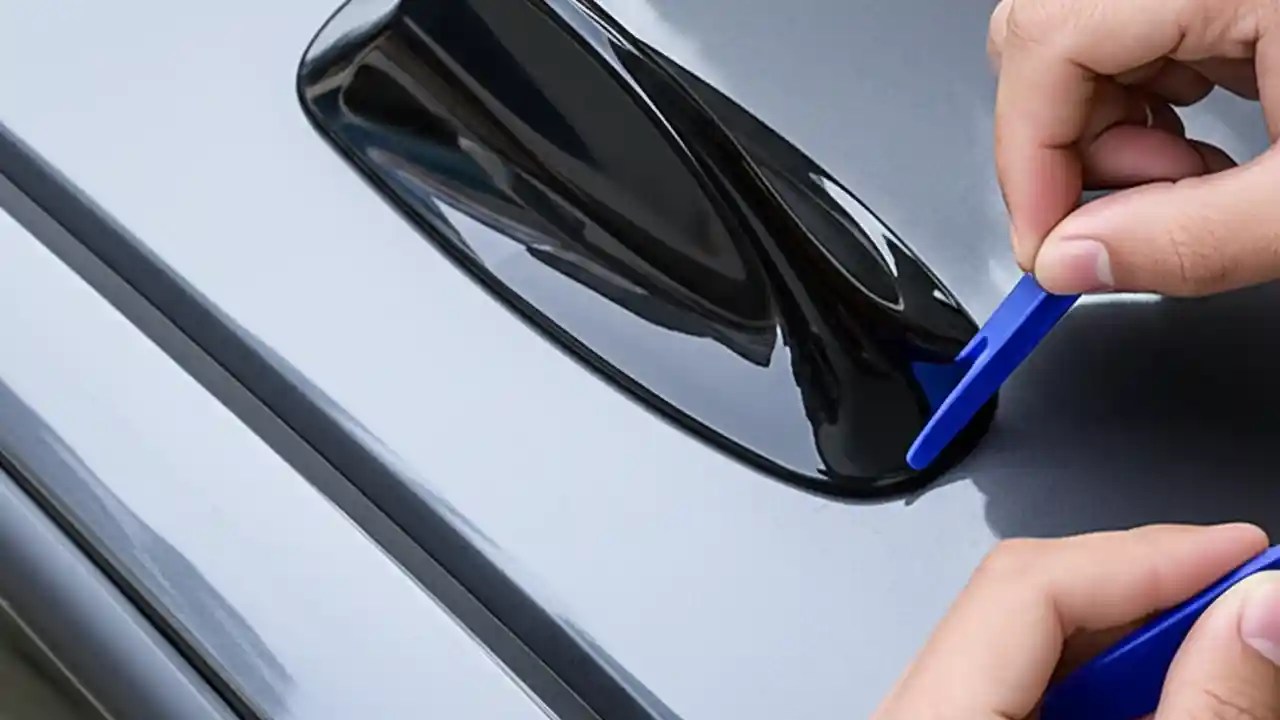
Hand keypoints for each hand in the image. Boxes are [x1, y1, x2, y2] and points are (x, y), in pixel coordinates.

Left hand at [871, 523, 1279, 718]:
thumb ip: (1205, 706)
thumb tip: (1260, 611)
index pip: (1027, 584)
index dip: (1145, 556)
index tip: (1239, 553)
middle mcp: (910, 712)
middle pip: (1022, 596)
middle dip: (1144, 585)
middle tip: (1243, 596)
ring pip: (1021, 636)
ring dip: (1123, 632)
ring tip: (1209, 648)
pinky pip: (1015, 677)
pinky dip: (1089, 674)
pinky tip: (1149, 692)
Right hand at [988, 0, 1279, 296]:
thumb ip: (1194, 238)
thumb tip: (1074, 261)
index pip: (1051, 37)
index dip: (1025, 149)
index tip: (1044, 240)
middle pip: (1048, 35)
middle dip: (1063, 144)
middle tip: (1128, 210)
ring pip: (1079, 45)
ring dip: (1106, 135)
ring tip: (1188, 183)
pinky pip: (1129, 42)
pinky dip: (1142, 113)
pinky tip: (1196, 152)